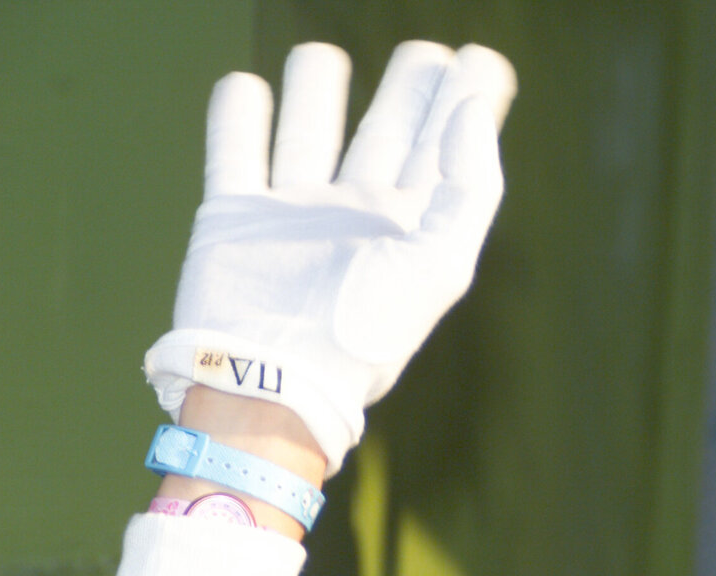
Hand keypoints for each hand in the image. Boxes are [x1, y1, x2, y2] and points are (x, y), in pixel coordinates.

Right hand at [144, 42, 516, 475]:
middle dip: (407, 92)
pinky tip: (248, 88)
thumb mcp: (441, 262)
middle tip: (424, 52)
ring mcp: (295, 213)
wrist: (275, 382)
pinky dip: (238, 116)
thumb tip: (472, 110)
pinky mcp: (234, 217)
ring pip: (310, 131)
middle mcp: (357, 214)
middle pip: (387, 133)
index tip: (481, 60)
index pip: (445, 151)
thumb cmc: (363, 334)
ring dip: (318, 91)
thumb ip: (469, 185)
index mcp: (411, 227)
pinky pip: (236, 150)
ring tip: (323, 56)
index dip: (465, 105)